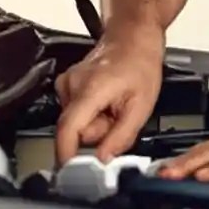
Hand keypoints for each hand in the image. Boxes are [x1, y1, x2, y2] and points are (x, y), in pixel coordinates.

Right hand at [54, 23, 165, 163]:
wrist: (133, 38)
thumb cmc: (140, 63)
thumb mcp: (142, 105)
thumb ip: (121, 136)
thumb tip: (103, 158)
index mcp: (89, 90)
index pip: (66, 130)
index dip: (67, 155)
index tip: (72, 170)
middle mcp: (71, 86)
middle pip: (76, 131)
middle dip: (98, 131)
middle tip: (118, 114)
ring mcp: (66, 84)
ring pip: (77, 123)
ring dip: (97, 120)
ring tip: (114, 102)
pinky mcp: (66, 85)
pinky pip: (77, 112)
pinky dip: (92, 111)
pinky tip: (105, 97)